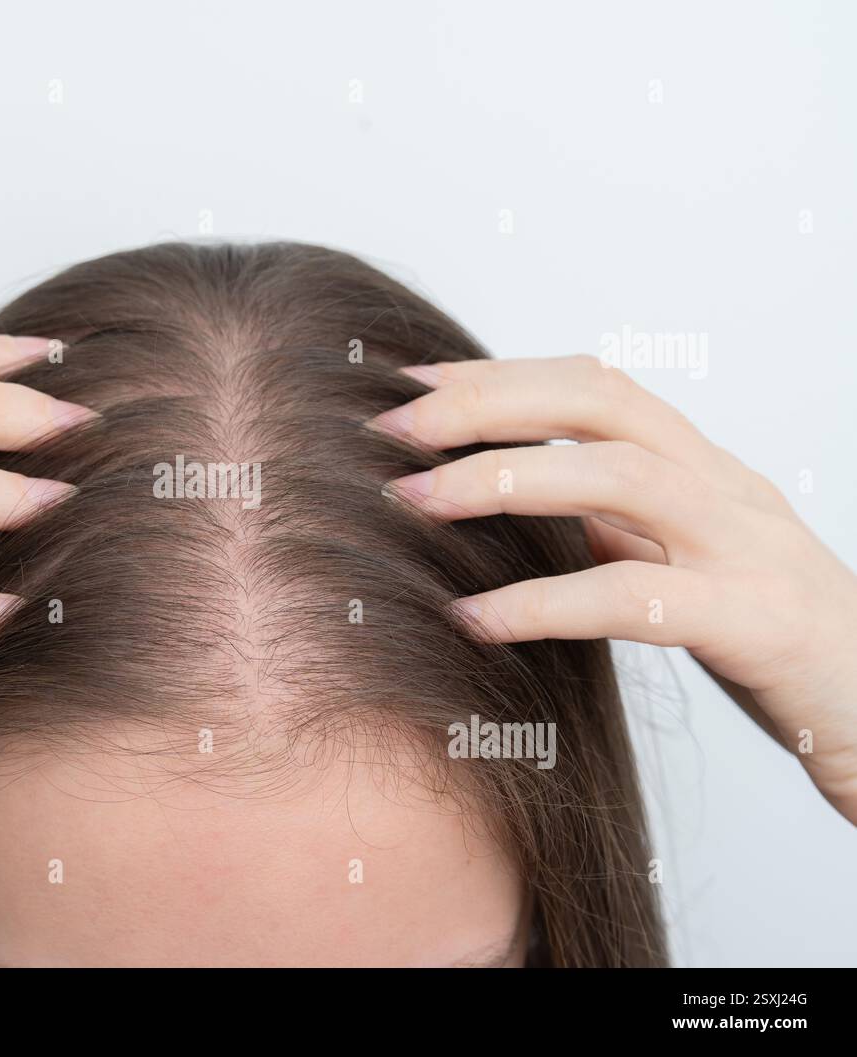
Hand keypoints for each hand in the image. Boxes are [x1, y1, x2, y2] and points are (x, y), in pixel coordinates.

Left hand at [374, 354, 856, 825]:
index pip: (595, 387)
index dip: (500, 376)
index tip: (412, 386)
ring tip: (413, 502)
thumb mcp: (683, 561)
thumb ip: (612, 525)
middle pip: (601, 407)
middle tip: (391, 429)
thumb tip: (509, 496)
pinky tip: (472, 617)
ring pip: (620, 479)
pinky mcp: (757, 623)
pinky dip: (543, 603)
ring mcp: (746, 549)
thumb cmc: (769, 635)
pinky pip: (636, 599)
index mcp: (702, 468)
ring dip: (504, 481)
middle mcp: (725, 489)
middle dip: (487, 406)